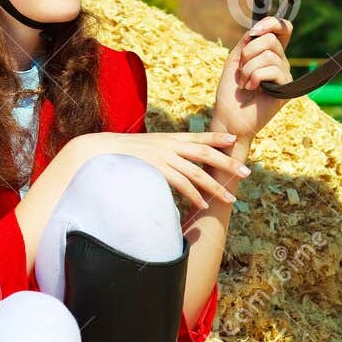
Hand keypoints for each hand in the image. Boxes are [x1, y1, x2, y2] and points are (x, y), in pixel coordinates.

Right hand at [69, 129, 248, 212]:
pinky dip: (194, 195)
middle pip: (206, 152)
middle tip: (246, 172)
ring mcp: (163, 157)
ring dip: (216, 187)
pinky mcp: (156, 170)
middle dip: (228, 162)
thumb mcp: (145, 150)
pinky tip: (203, 205)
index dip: (218, 137)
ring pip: (197, 172)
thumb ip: (162, 155)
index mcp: (168, 139)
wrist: (95, 153)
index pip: (198, 136)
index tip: (235, 139)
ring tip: (230, 198)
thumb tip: (172, 165)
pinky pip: (180, 184)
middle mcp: (169, 145)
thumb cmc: (120, 155)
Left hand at [212, 15, 293, 140]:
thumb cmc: (230, 92)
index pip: (284, 29)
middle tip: (241, 70)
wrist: (229, 118)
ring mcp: (285, 76)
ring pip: (269, 56)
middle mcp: (281, 63)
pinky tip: (250, 88)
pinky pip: (272, 70)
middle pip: (271, 40)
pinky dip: (254, 77)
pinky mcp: (286, 90)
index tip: (253, 33)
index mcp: (270, 54)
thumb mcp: (235, 60)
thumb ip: (247, 42)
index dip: (272, 23)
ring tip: (244, 83)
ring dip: (248, 68)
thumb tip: (257, 31)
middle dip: (248, 52)